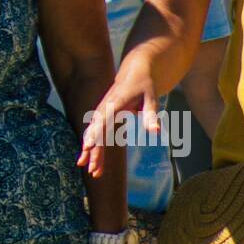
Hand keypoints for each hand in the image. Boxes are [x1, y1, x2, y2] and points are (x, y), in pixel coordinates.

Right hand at [79, 63, 158, 178]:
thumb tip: (156, 133)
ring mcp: (102, 113)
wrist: (136, 71)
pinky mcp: (103, 116)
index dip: (95, 134)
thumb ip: (150, 115)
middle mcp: (104, 108)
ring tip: (92, 172)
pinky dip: (93, 147)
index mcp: (114, 103)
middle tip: (92, 170)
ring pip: (93, 135)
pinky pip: (96, 134)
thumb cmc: (145, 85)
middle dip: (93, 151)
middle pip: (96, 132)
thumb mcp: (151, 98)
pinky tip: (91, 161)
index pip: (102, 121)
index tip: (88, 147)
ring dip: (92, 153)